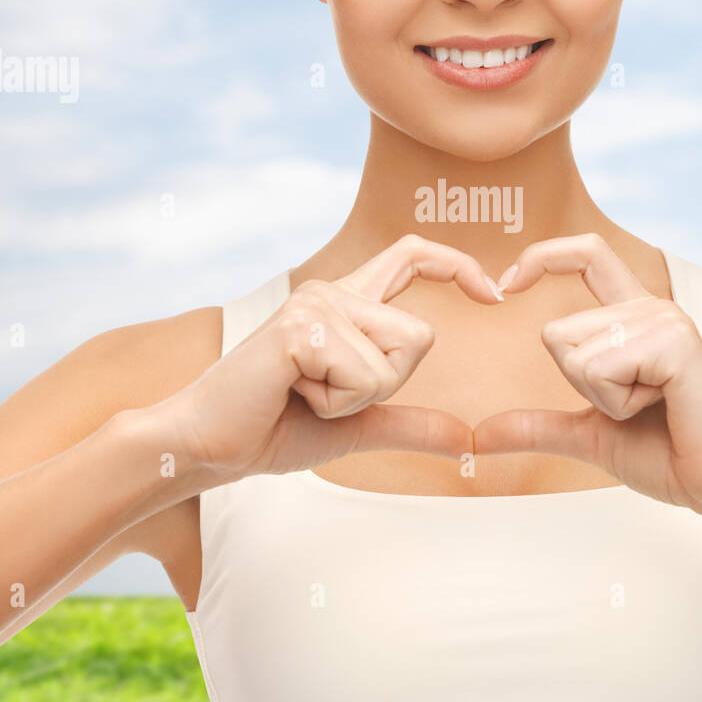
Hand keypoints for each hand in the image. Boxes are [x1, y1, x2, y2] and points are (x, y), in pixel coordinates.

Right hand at [164, 235, 499, 482]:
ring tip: (302, 393)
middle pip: (422, 337)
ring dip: (356, 399)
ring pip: (398, 358)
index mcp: (345, 303)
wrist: (208, 446)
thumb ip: (410, 424)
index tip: (494, 294)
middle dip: (387, 386)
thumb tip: (466, 441)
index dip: (456, 265)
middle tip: (323, 395)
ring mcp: (316, 303)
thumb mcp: (356, 425)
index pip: (411, 256)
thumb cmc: (273, 428)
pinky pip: (365, 376)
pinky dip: (336, 404)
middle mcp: (332, 291)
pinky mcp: (302, 326)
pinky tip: (290, 394)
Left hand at [473, 233, 701, 511]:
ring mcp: (663, 320)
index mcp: (634, 318)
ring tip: (653, 407)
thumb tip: (481, 436)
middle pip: (556, 334)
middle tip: (635, 407)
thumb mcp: (591, 435)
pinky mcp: (673, 341)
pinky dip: (618, 404)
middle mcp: (649, 308)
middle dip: (580, 387)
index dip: (541, 258)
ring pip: (573, 355)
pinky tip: (662, 407)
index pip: (586, 254)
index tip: (504, 286)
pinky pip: (600, 369)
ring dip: (602, 399)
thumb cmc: (672, 452)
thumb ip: (539, 427)